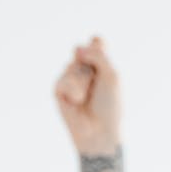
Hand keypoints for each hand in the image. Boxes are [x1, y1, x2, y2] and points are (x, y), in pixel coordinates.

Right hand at [54, 37, 121, 154]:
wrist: (99, 130)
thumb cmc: (109, 106)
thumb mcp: (112, 77)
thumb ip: (98, 56)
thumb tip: (77, 47)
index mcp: (101, 67)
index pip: (97, 45)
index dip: (97, 43)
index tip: (98, 41)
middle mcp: (85, 70)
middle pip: (82, 50)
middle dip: (90, 63)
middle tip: (96, 81)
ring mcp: (71, 79)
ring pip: (72, 65)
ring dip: (83, 80)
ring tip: (87, 96)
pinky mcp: (58, 89)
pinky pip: (63, 79)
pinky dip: (72, 89)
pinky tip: (76, 101)